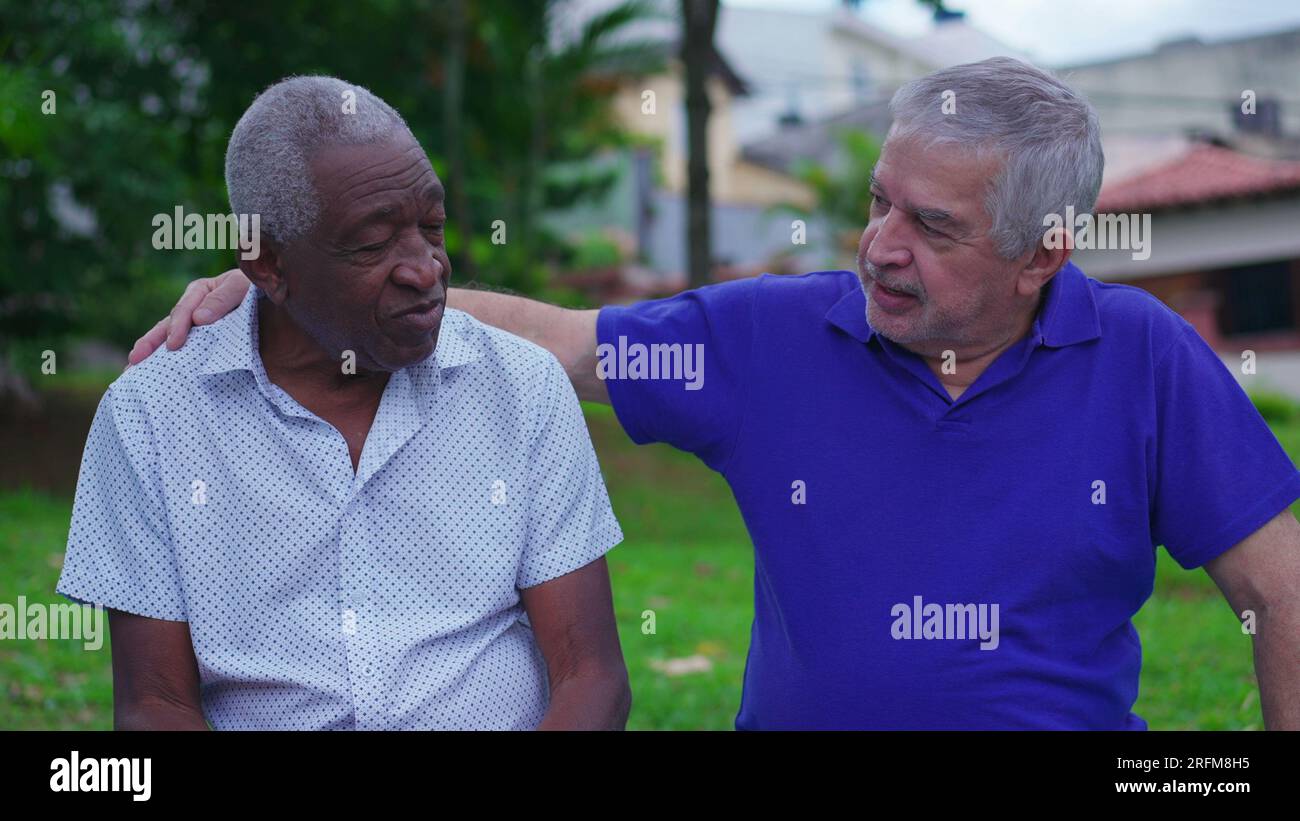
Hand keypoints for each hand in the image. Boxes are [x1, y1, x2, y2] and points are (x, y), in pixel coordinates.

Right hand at [127, 269, 251, 365]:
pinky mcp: (205, 349)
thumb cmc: (263, 294)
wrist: (283, 313)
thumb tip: (198, 319)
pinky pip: (184, 357)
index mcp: (201, 293)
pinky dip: (167, 366)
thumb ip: (224, 298)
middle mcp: (194, 311)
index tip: (173, 345)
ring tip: (132, 370)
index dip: (177, 327)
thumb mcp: (244, 287)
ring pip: (169, 342)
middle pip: (167, 327)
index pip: (184, 309)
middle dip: (151, 343)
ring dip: (152, 356)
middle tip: (136, 359)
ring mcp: (198, 331)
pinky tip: (152, 377)